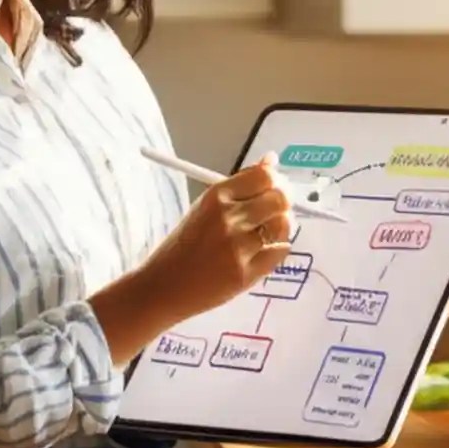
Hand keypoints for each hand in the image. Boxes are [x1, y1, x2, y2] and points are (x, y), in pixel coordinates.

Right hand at [90, 152, 295, 363]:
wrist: (164, 287)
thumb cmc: (184, 246)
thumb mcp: (204, 208)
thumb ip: (240, 186)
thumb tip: (272, 160)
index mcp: (216, 197)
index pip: (264, 176)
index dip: (277, 180)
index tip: (277, 187)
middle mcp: (228, 218)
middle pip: (280, 198)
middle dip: (284, 203)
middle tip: (278, 211)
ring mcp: (238, 247)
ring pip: (283, 225)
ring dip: (282, 227)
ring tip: (267, 234)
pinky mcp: (246, 274)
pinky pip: (281, 252)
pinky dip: (276, 250)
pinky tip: (261, 253)